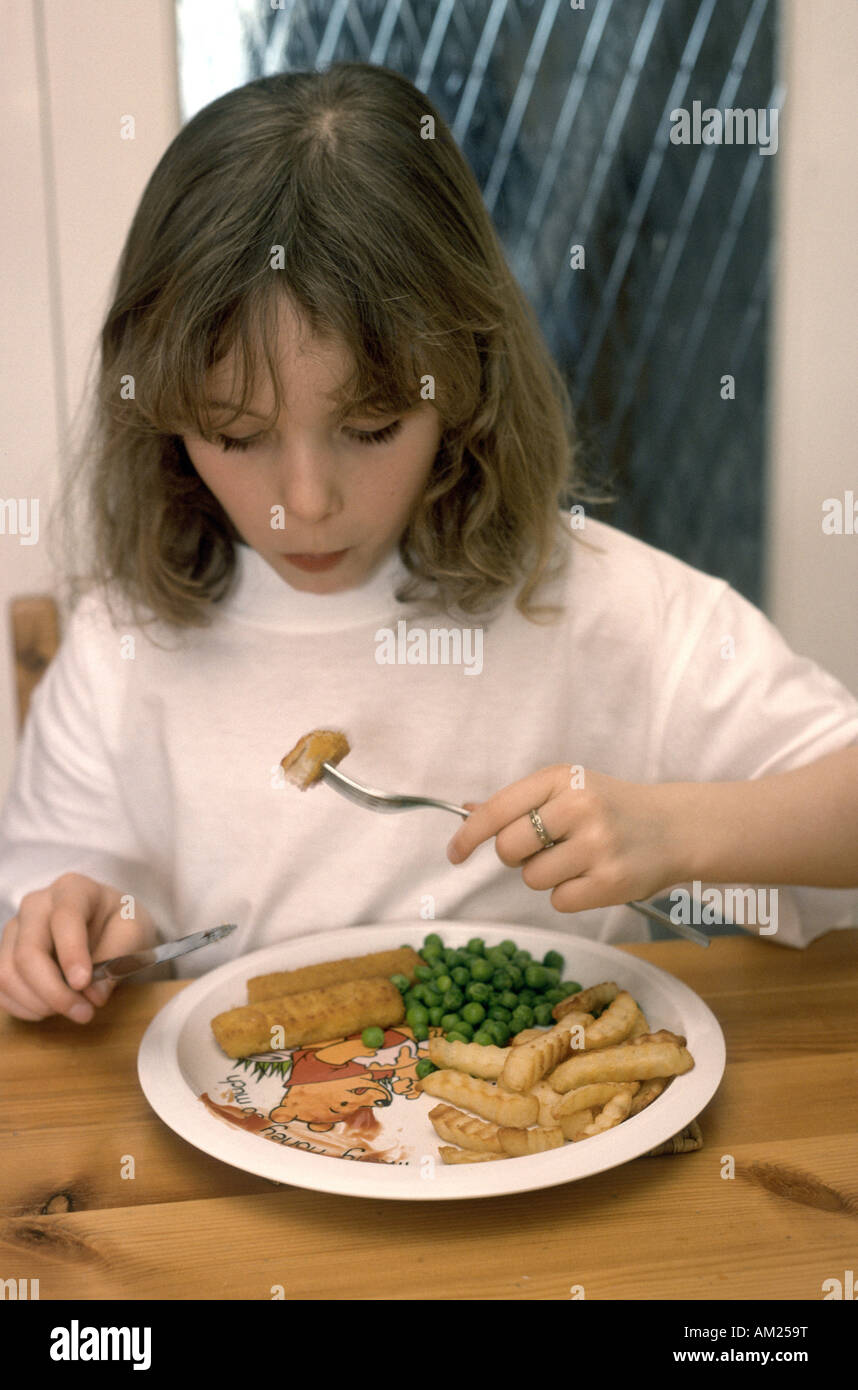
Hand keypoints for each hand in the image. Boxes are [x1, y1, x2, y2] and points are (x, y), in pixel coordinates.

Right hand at [0, 873, 156, 1023]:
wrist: (107, 923)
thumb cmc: (121, 922)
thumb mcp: (134, 931)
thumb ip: (118, 958)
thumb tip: (94, 994)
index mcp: (73, 889)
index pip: (64, 919)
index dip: (71, 954)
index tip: (83, 984)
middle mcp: (36, 904)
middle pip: (29, 952)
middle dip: (53, 991)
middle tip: (84, 1013)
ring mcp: (16, 929)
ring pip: (8, 972)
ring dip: (38, 1003)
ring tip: (72, 1010)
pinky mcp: (5, 953)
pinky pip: (0, 986)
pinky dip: (23, 1007)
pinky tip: (50, 1010)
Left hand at [447, 765, 686, 912]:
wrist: (675, 827)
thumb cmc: (612, 807)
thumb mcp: (568, 789)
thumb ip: (519, 802)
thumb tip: (467, 812)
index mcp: (561, 779)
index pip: (498, 810)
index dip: (469, 835)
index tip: (454, 853)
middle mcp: (578, 807)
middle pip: (509, 849)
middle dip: (517, 856)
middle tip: (544, 848)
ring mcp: (597, 845)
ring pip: (532, 878)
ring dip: (546, 876)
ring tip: (578, 859)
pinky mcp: (611, 881)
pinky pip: (559, 900)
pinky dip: (569, 895)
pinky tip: (593, 876)